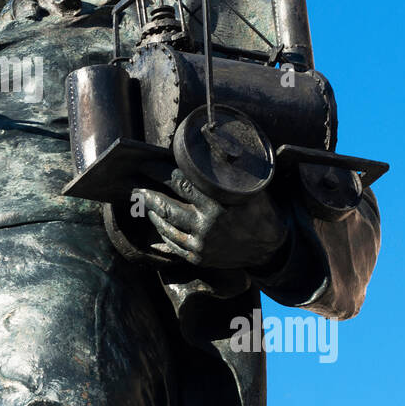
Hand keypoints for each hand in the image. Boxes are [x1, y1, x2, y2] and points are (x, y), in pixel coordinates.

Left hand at [135, 168, 289, 270]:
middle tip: (134, 184)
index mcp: (217, 204)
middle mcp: (206, 226)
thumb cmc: (258, 211)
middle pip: (167, 206)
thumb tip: (204, 148)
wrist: (270, 249)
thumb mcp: (248, 188)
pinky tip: (156, 221)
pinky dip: (161, 232)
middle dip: (147, 193)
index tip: (146, 163)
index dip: (159, 172)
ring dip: (151, 212)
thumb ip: (225, 173)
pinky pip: (172, 243)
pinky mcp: (198, 257)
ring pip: (166, 226)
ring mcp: (201, 245)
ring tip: (142, 200)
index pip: (180, 182)